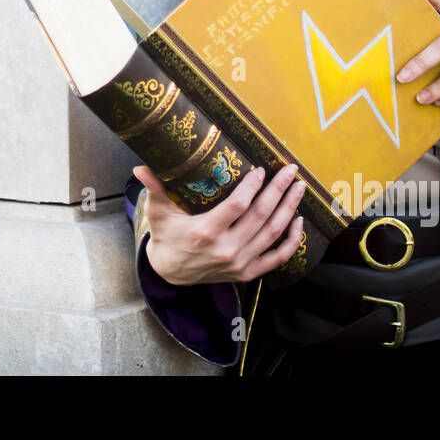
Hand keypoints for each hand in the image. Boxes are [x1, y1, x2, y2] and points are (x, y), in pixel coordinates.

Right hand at [134, 162, 305, 285]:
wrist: (170, 273)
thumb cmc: (166, 236)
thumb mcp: (158, 212)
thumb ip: (154, 188)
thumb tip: (140, 166)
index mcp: (206, 232)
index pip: (238, 206)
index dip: (253, 187)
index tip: (261, 169)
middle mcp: (226, 250)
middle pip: (261, 216)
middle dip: (280, 190)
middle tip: (290, 170)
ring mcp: (239, 263)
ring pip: (272, 233)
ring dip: (289, 208)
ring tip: (299, 188)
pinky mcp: (247, 273)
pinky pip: (277, 258)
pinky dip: (291, 240)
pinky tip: (299, 221)